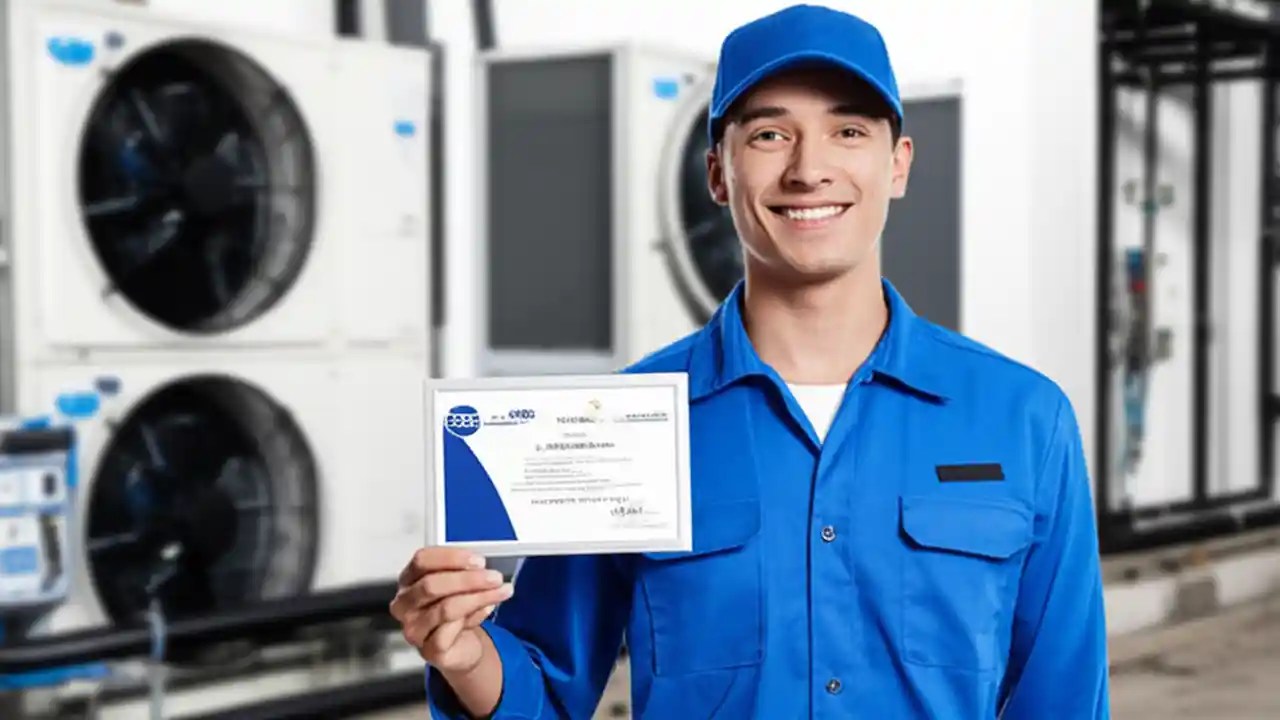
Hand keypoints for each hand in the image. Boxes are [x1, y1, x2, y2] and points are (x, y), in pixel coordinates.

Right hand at [389, 548, 514, 672]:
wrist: (460, 646)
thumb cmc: (455, 611)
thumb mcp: (458, 586)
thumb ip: (465, 574)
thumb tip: (482, 568)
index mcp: (408, 580)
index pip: (422, 561)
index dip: (451, 558)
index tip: (478, 560)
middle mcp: (404, 605)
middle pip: (431, 585)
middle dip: (468, 579)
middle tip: (494, 577)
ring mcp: (413, 630)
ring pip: (446, 608)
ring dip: (479, 597)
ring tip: (501, 591)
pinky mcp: (429, 650)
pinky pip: (453, 630)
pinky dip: (475, 616)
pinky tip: (488, 609)